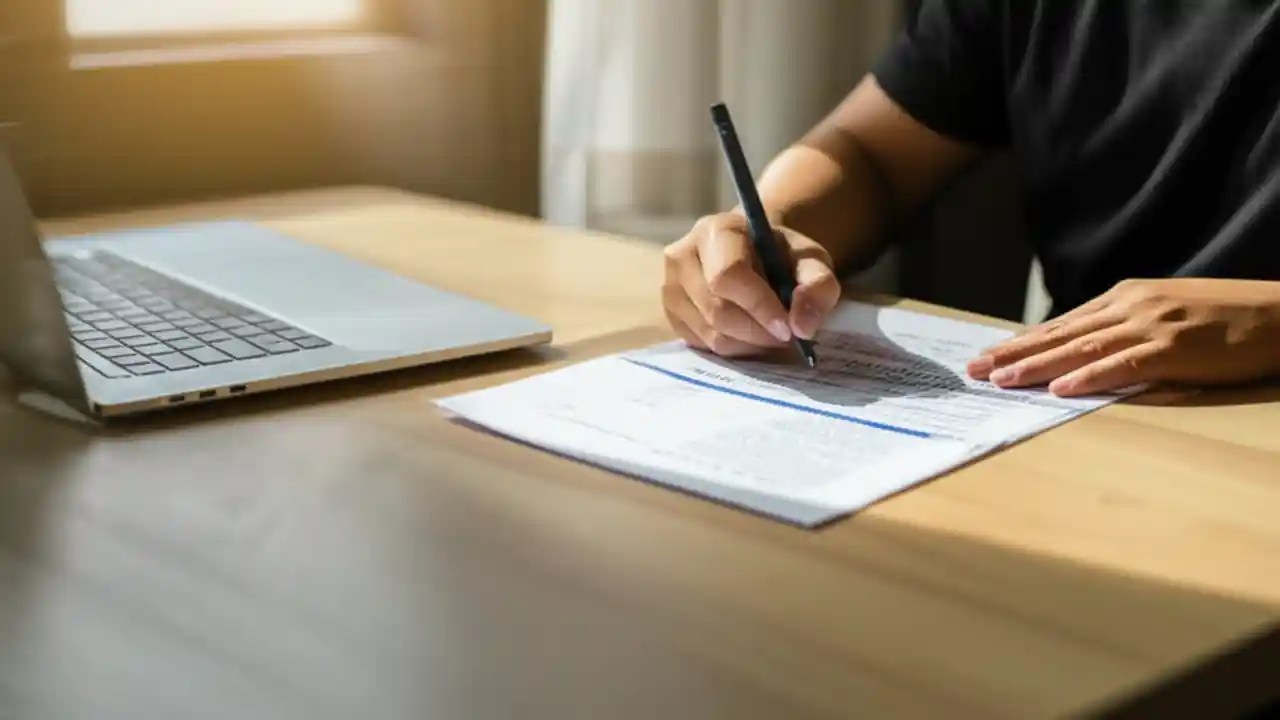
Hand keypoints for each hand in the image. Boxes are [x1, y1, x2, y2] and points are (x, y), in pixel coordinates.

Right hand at [662, 213, 840, 356]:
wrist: (752, 256)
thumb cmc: (780, 256)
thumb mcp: (810, 261)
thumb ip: (817, 286)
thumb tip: (802, 326)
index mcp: (716, 230)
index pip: (729, 275)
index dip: (759, 306)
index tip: (787, 328)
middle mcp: (682, 255)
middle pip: (717, 309)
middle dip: (757, 332)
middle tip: (784, 336)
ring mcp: (670, 287)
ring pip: (710, 333)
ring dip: (748, 344)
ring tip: (769, 334)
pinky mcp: (670, 315)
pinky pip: (702, 345)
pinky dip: (733, 349)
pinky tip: (749, 335)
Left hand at [967, 279, 1279, 396]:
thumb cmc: (1227, 318)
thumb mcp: (1167, 314)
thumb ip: (1126, 329)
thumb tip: (1083, 355)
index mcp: (1126, 297)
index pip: (1062, 324)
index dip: (1022, 341)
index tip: (989, 355)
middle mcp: (1131, 306)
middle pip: (1060, 334)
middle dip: (1013, 353)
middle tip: (974, 369)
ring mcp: (1151, 325)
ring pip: (1080, 349)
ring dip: (1036, 366)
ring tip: (1000, 379)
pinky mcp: (1174, 348)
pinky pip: (1122, 366)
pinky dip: (1088, 378)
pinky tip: (1060, 389)